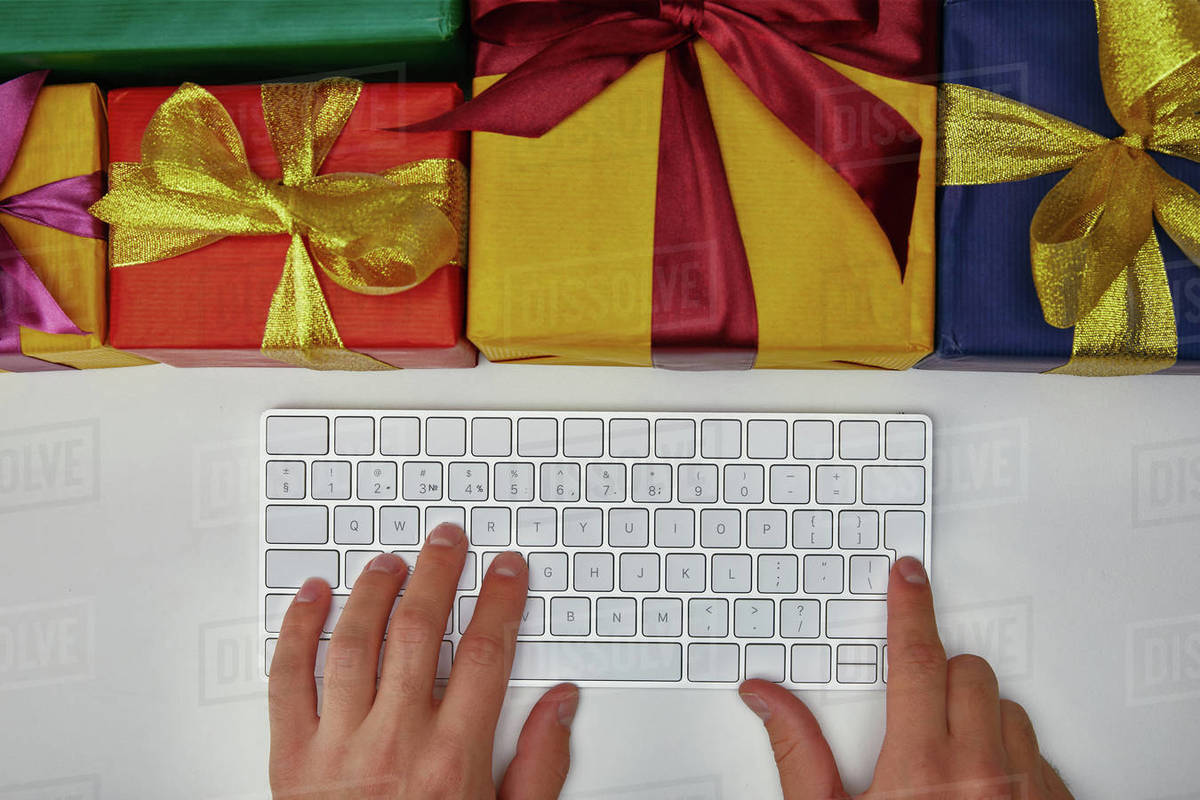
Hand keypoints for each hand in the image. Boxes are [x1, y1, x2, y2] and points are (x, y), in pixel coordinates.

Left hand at [268, 523, 577, 798]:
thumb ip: (539, 764)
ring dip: (374, 591)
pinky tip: (312, 598)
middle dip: (438, 573)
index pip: (486, 653)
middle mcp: (395, 741)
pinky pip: (287, 678)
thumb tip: (560, 704)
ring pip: (355, 642)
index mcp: (453, 758)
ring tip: (390, 562)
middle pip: (419, 630)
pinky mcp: (289, 758)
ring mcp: (337, 746)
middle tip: (447, 541)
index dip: (500, 600)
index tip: (506, 571)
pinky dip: (297, 630)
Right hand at [740, 557, 1073, 799]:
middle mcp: (986, 775)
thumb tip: (765, 697)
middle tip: (913, 711)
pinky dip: (1014, 756)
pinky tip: (984, 789)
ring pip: (1010, 709)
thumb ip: (799, 753)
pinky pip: (1043, 754)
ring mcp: (1030, 793)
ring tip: (947, 761)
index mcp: (922, 770)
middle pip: (969, 672)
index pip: (918, 657)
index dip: (909, 605)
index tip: (908, 575)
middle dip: (940, 676)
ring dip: (980, 717)